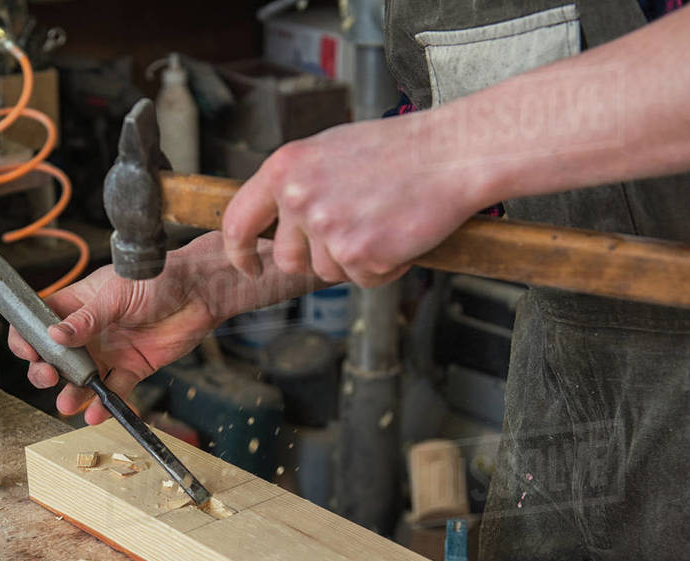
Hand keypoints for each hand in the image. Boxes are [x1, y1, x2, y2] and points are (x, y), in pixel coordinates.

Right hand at [8, 232, 231, 424]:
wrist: (199, 292)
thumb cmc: (158, 277)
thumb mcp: (116, 293)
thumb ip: (87, 318)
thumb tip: (54, 336)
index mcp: (77, 304)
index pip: (39, 322)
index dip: (27, 337)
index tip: (27, 350)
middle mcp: (89, 331)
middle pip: (55, 356)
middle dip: (45, 370)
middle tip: (47, 376)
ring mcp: (109, 351)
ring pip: (81, 379)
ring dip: (71, 394)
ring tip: (67, 403)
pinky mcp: (132, 367)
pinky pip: (113, 390)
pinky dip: (104, 405)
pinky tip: (95, 414)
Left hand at [221, 110, 493, 286]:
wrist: (452, 154)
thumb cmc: (397, 152)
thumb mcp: (328, 153)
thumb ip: (295, 185)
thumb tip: (272, 219)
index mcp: (285, 168)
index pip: (237, 222)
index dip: (239, 252)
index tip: (249, 265)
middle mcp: (298, 197)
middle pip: (288, 259)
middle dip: (317, 257)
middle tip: (353, 232)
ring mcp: (327, 226)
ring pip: (327, 272)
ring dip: (354, 260)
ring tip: (383, 221)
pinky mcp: (358, 253)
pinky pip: (362, 279)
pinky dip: (384, 267)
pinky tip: (400, 234)